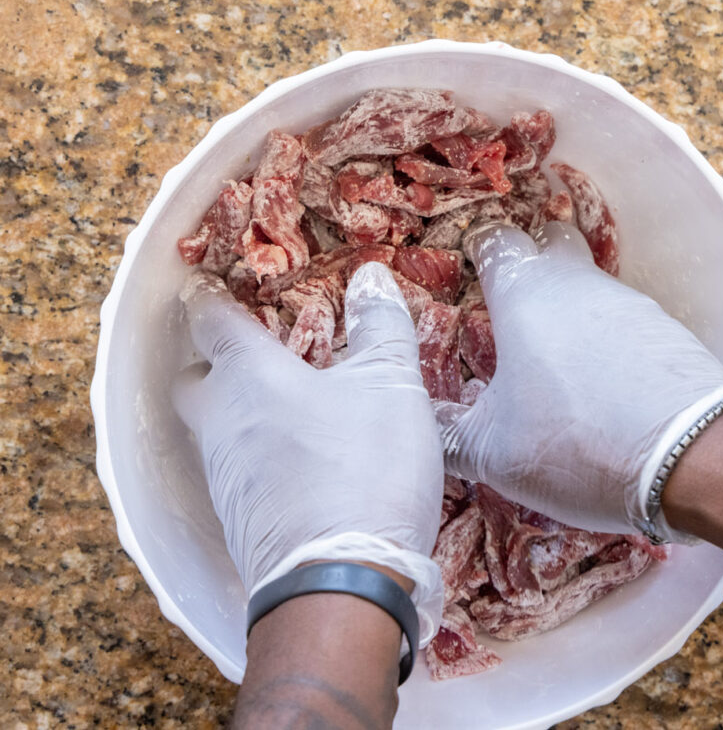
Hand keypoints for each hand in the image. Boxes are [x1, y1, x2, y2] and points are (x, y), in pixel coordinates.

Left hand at [173, 263, 442, 638]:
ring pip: (213, 432)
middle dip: (211, 364)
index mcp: (248, 377)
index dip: (208, 297)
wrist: (339, 581)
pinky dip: (257, 460)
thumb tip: (372, 279)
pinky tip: (296, 467)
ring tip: (286, 412)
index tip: (204, 283)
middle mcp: (221, 423)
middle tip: (248, 356)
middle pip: (192, 382)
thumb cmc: (364, 467)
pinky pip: (236, 474)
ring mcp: (224, 477)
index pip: (210, 320)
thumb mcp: (392, 388)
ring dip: (239, 417)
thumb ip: (383, 329)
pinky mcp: (238, 521)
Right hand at [437, 222, 722, 541]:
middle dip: (534, 258)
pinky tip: (604, 389)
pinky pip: (626, 326)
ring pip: (592, 289)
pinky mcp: (671, 335)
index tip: (472, 264)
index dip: (481, 248)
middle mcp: (580, 285)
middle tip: (512, 304)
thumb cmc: (574, 444)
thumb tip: (420, 425)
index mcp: (527, 295)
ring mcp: (632, 306)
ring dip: (572, 312)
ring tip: (557, 364)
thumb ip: (447, 433)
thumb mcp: (492, 453)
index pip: (496, 241)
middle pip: (554, 244)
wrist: (694, 457)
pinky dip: (609, 344)